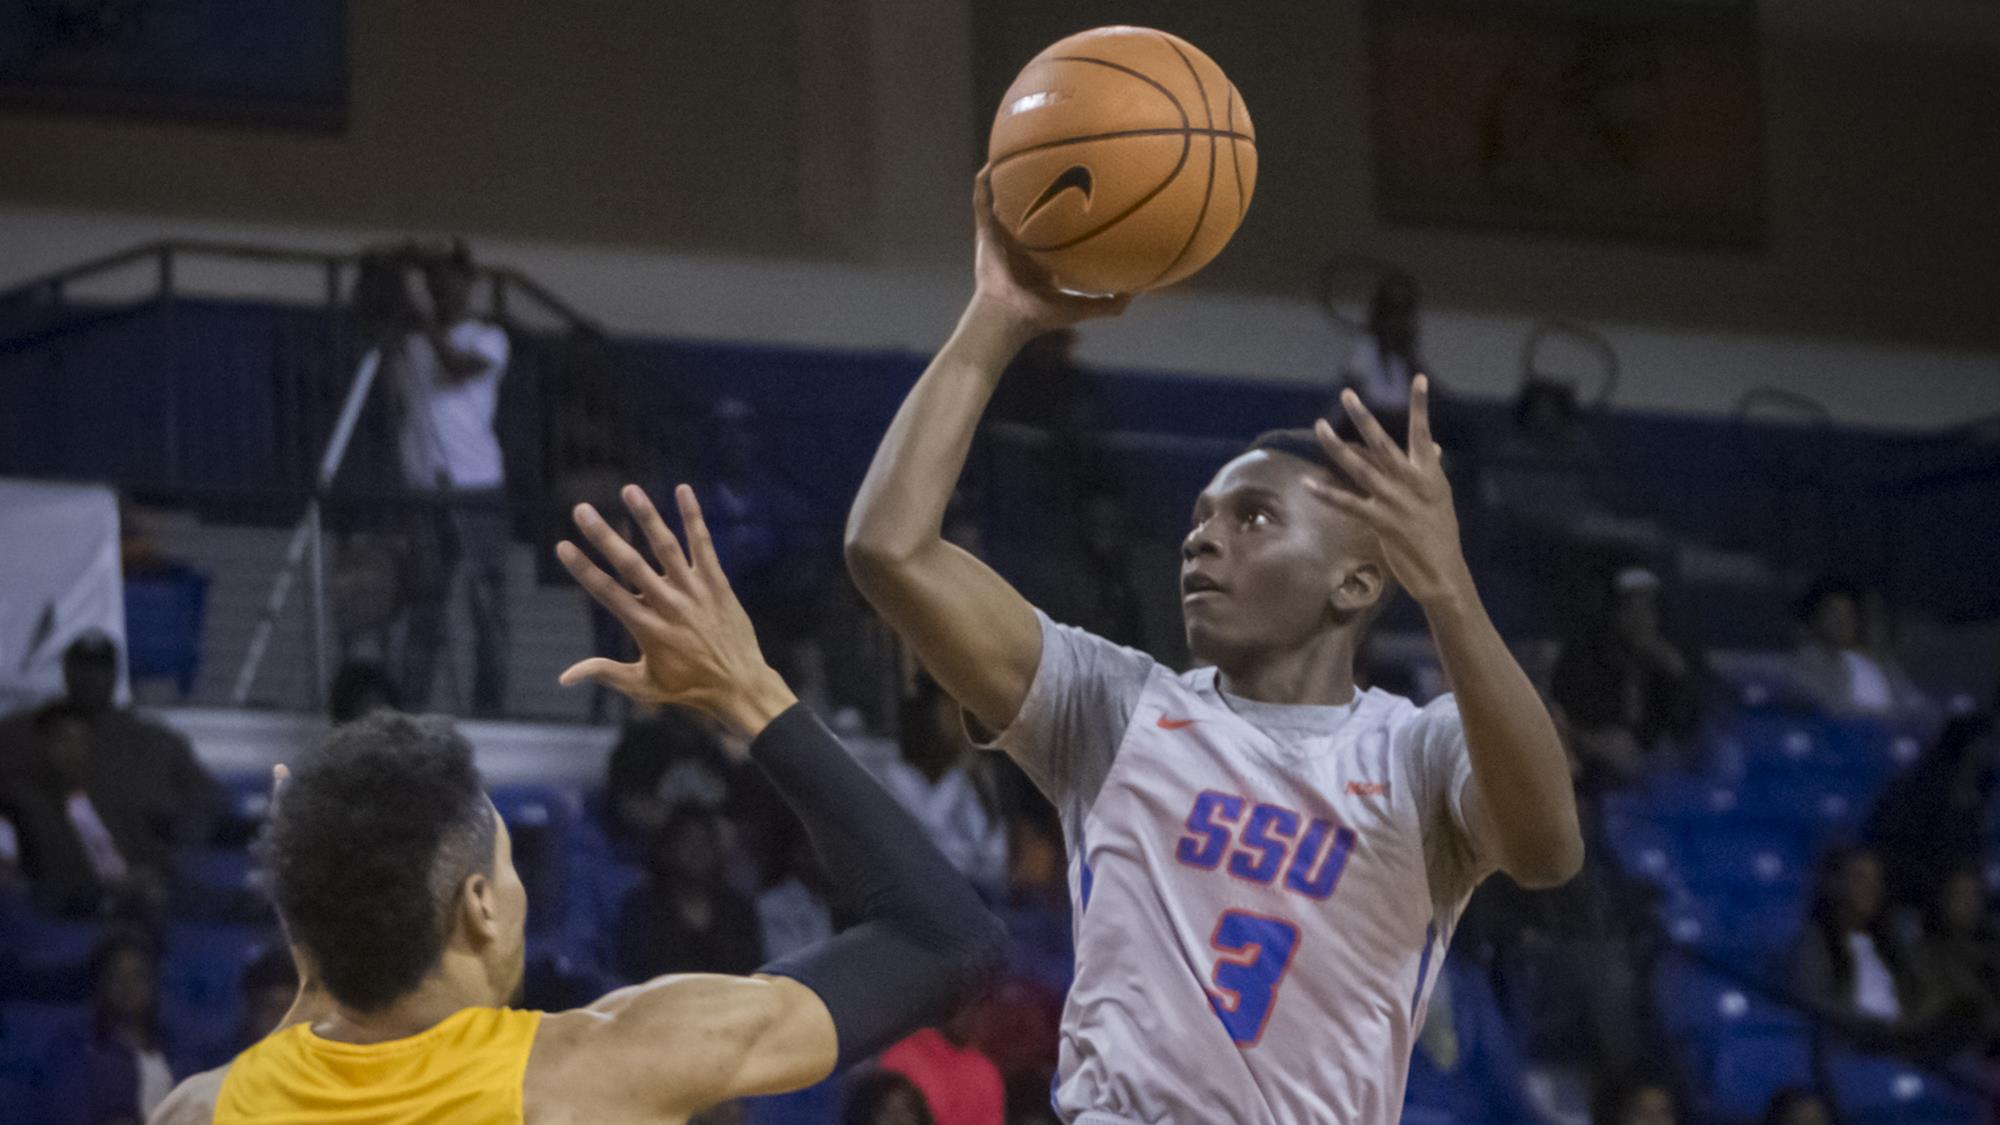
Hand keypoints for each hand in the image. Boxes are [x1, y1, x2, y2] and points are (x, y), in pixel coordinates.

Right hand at [556, 485, 796, 735]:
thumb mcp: (644, 686)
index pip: (607, 592)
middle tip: (580, 509)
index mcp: (646, 628)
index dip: (583, 568)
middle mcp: (668, 605)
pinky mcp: (717, 583)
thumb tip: (564, 677)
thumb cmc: (689, 688)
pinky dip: (693, 517)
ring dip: (647, 517)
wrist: (740, 685)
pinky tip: (682, 490)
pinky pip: (704, 545)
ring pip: (667, 547)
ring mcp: (694, 591)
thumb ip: (605, 674)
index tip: (562, 546)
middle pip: (630, 564)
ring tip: (629, 490)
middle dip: (604, 535)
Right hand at [968, 170, 1130, 339]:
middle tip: (1057, 159)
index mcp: (1042, 257)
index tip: (1085, 188)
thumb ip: (1111, 302)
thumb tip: (1141, 291)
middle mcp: (1021, 242)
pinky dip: (985, 181)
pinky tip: (994, 161)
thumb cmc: (1043, 315)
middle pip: (1030, 207)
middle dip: (1038, 185)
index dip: (1066, 209)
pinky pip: (982, 200)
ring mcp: (1001, 235)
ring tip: (1016, 148)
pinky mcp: (984, 232)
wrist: (1011, 316)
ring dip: (1007, 175)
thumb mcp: (1083, 306)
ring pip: (1003, 198)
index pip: (1054, 227)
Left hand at [1307, 375, 1474, 609]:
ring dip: (1336, 446)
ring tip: (1319, 427)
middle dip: (1363, 417)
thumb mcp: (1440, 496)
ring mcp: (1395, 501)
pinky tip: (1308, 482)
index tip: (1418, 377)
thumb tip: (1434, 447)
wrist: (1443, 571)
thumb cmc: (1441, 533)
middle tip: (1347, 394)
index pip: (1423, 432)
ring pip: (1360, 467)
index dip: (1420, 405)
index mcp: (1429, 473)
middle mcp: (1411, 482)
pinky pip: (1348, 503)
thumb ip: (1431, 468)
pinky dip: (1327, 493)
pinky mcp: (1381, 522)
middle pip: (1383, 443)